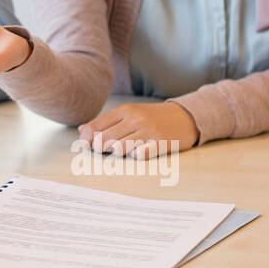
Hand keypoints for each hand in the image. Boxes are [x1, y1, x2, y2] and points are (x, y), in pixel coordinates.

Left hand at [76, 101, 199, 156]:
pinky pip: (141, 154)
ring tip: (118, 153)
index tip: (83, 146)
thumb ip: (106, 122)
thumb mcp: (130, 113)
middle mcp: (135, 119)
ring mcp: (148, 131)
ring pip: (120, 147)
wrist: (186, 116)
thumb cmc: (153, 117)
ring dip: (115, 153)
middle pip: (105, 138)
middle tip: (101, 152)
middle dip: (98, 148)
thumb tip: (82, 130)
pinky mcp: (161, 143)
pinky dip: (135, 157)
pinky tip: (136, 155)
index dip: (86, 138)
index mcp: (125, 110)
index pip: (97, 125)